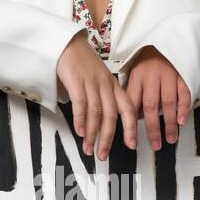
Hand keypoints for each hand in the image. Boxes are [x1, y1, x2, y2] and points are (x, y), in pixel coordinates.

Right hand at [57, 31, 137, 160]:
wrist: (67, 44)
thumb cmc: (82, 64)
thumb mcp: (99, 80)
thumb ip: (103, 98)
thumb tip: (102, 124)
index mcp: (114, 86)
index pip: (128, 109)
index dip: (131, 128)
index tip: (132, 145)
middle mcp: (106, 85)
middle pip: (112, 116)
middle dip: (108, 138)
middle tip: (103, 155)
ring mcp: (92, 83)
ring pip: (97, 113)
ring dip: (93, 134)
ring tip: (89, 149)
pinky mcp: (77, 81)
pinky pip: (81, 104)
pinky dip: (82, 120)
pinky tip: (81, 132)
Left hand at [123, 45, 191, 149]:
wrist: (165, 40)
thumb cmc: (148, 61)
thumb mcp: (134, 73)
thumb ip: (133, 94)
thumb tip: (133, 118)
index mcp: (137, 77)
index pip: (132, 102)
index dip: (131, 123)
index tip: (132, 141)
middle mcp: (152, 77)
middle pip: (151, 106)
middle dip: (153, 128)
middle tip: (155, 145)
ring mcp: (169, 76)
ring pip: (168, 102)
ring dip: (170, 123)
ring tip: (170, 139)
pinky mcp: (183, 75)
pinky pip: (184, 93)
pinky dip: (184, 108)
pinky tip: (182, 121)